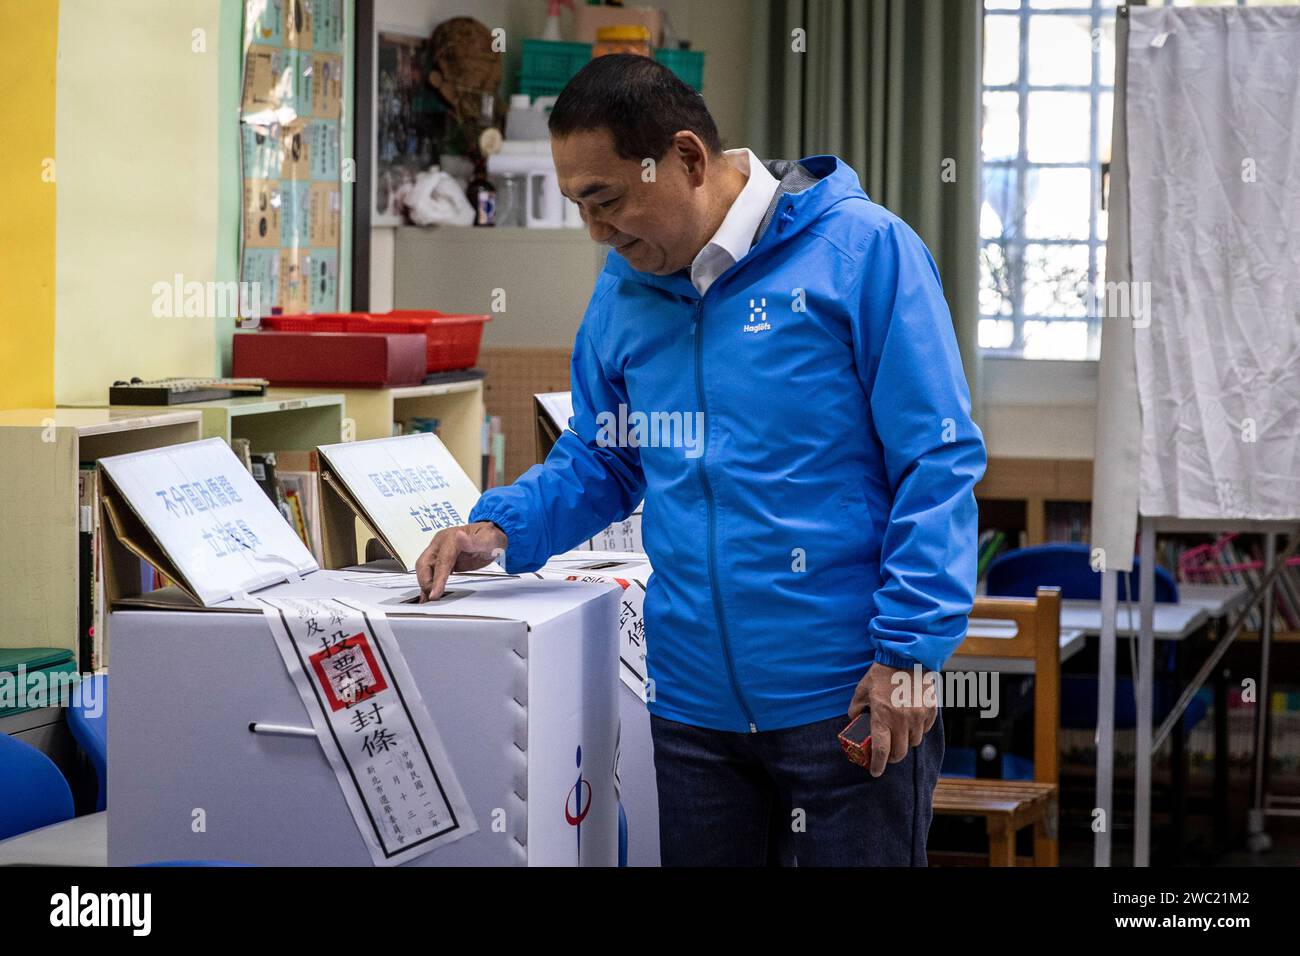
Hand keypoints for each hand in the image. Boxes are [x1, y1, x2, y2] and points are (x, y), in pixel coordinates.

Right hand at [415, 521, 508, 601]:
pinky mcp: (440, 559)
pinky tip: (429, 593)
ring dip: (424, 584)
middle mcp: (441, 543)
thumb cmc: (491, 538)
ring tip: (427, 600)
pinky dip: (428, 583)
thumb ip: (475, 541)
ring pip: (424, 568)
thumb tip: (460, 536)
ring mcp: (439, 551)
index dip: (437, 578)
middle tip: (432, 598)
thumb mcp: (489, 539)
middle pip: (425, 563)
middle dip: (426, 582)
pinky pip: (429, 571)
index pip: (441, 560)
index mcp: (451, 537)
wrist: (491, 537)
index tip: (435, 593)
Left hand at [847, 662, 936, 777]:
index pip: (881, 751)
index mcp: (883, 717)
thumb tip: (855, 719)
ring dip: (905, 742)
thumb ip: (856, 708)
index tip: (875, 771)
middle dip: (892, 757)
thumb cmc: (882, 673)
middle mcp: (902, 720)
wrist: (907, 656)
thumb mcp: (862, 689)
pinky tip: (911, 720)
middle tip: (887, 753)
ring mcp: (918, 716)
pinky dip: (918, 730)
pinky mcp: (930, 710)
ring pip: (914, 742)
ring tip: (899, 732)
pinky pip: (924, 729)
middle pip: (900, 752)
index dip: (878, 765)